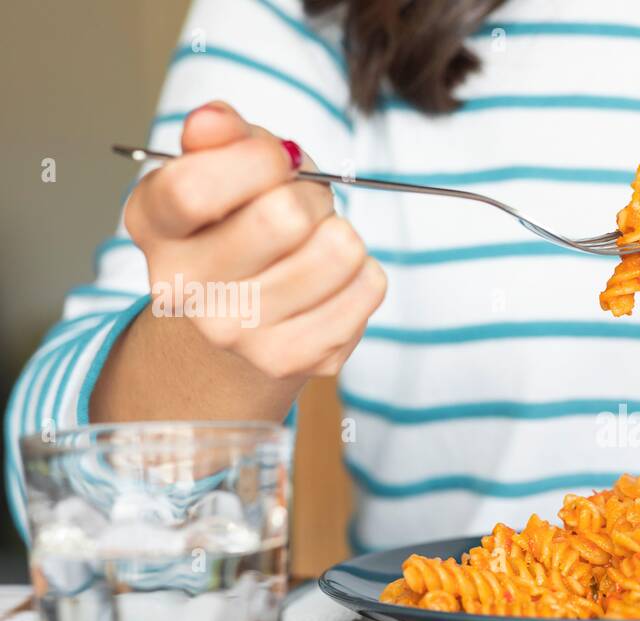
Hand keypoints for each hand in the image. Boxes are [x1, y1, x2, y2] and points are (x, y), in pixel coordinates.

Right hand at [124, 100, 385, 381]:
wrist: (239, 322)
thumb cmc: (238, 226)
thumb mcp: (221, 167)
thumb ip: (223, 135)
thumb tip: (212, 122)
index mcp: (153, 226)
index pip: (195, 189)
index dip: (256, 160)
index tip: (276, 158)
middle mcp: (183, 290)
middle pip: (284, 218)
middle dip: (310, 196)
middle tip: (303, 206)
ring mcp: (238, 335)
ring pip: (339, 252)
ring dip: (342, 234)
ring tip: (316, 244)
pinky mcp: (295, 361)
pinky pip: (367, 288)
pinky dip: (363, 273)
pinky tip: (332, 281)